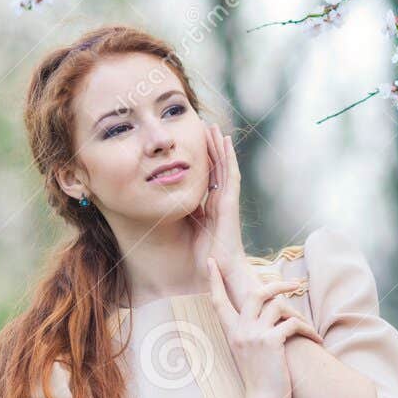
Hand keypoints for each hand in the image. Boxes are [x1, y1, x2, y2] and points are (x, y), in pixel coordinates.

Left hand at [189, 122, 245, 275]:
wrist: (220, 270)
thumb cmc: (205, 257)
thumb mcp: (188, 231)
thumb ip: (182, 216)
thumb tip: (166, 205)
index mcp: (211, 208)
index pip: (207, 178)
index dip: (203, 160)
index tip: (195, 143)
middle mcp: (221, 201)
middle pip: (216, 168)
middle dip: (211, 148)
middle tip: (205, 127)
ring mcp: (227, 200)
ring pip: (224, 167)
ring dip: (220, 147)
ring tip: (216, 129)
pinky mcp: (230, 202)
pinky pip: (230, 175)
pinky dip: (228, 158)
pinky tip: (226, 143)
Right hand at [205, 255, 322, 397]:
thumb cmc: (260, 379)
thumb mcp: (247, 352)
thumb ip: (251, 331)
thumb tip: (269, 311)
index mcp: (231, 332)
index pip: (218, 300)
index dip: (215, 280)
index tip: (212, 261)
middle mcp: (240, 330)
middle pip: (255, 293)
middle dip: (277, 284)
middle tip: (295, 284)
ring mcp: (254, 335)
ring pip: (278, 306)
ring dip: (298, 314)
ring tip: (307, 326)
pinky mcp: (271, 342)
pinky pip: (293, 324)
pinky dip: (308, 330)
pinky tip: (316, 340)